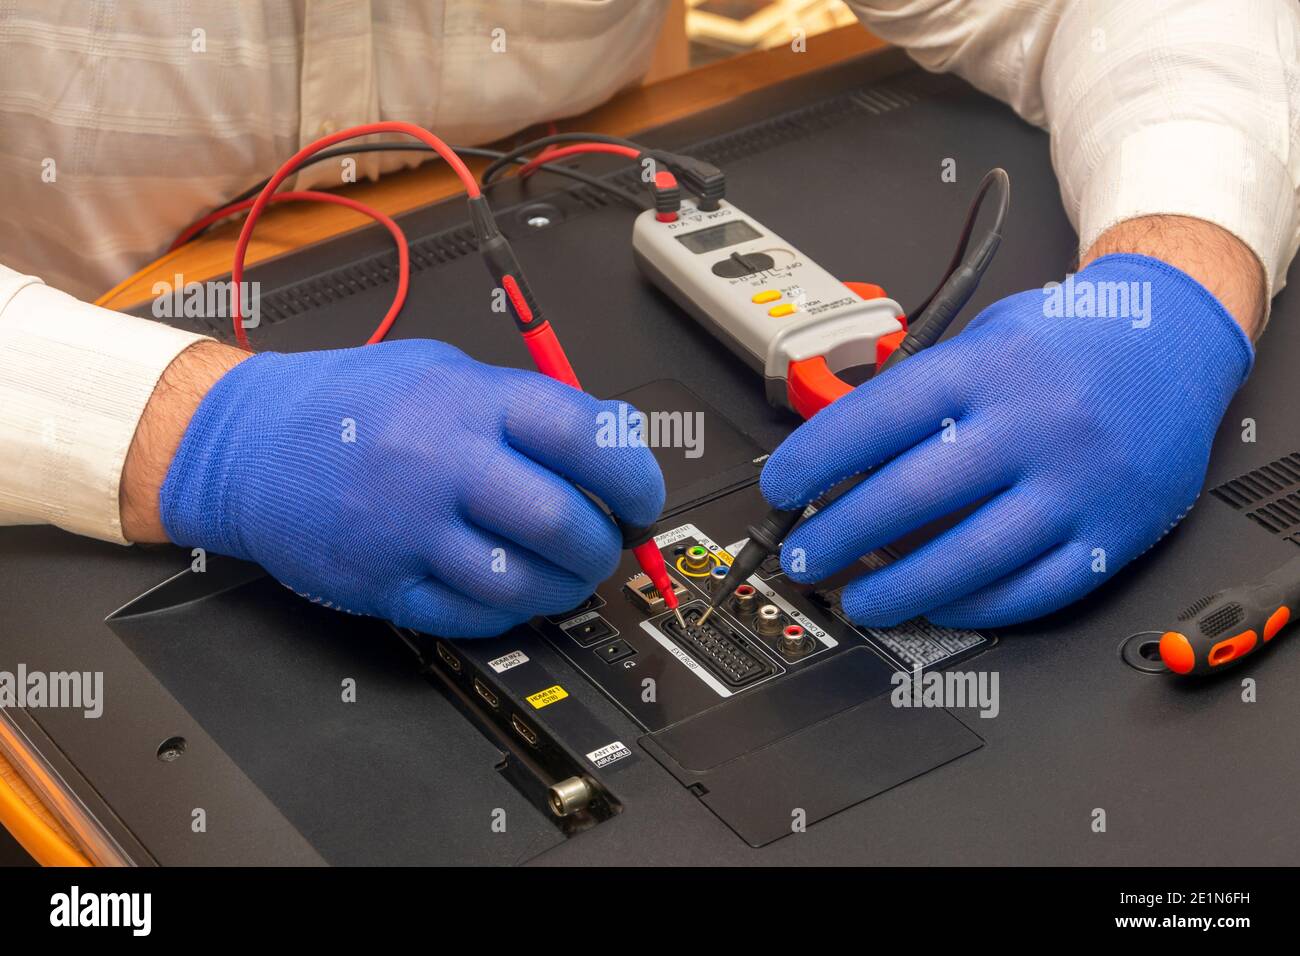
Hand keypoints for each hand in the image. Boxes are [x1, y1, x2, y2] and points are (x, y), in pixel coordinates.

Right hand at [152, 339, 663, 635]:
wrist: (244, 443)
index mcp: (467, 401)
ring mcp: (408, 530)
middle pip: (560, 521)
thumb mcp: (441, 369)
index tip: (640, 496)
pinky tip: (512, 591)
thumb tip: (610, 442)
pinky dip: (509, 612)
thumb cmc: (347, 402)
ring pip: (521, 583)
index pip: (585, 436)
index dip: (634, 474)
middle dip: (604, 545)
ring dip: (564, 588)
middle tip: (607, 543)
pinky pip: (471, 617)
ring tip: (566, 573)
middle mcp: (440, 463)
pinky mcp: (383, 583)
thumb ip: (524, 404)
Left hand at [760, 249, 1254, 628]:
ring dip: (895, 589)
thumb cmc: (1071, 338)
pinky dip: (972, 606)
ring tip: (855, 599)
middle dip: (837, 536)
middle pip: (908, 497)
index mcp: (990, 367)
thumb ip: (921, 388)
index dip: (814, 462)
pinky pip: (1031, 590)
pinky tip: (934, 606)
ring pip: (966, 559)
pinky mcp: (1112, 533)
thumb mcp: (987, 334)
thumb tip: (840, 453)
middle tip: (802, 556)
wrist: (1175, 339)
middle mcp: (1032, 426)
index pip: (876, 419)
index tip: (781, 490)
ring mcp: (1076, 485)